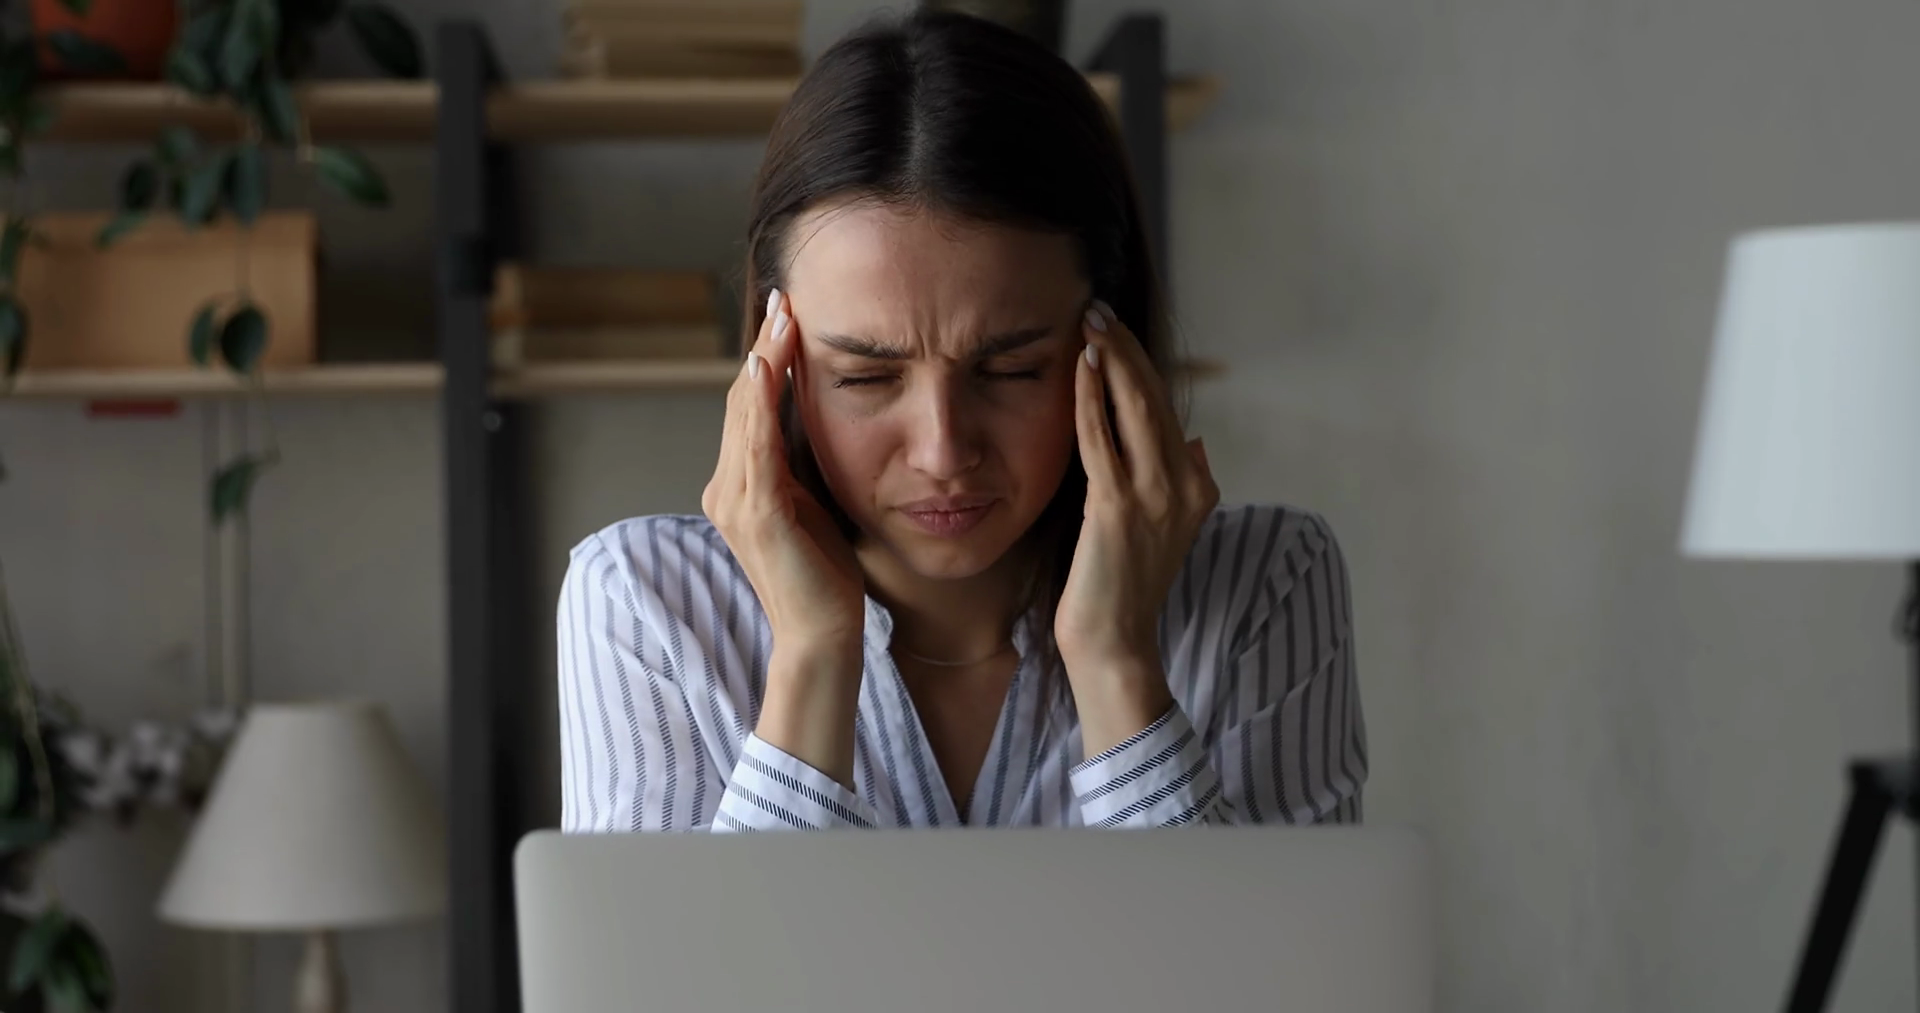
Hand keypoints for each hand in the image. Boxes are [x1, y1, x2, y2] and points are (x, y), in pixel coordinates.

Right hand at [702, 290, 865, 648]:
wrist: (822, 635)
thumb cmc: (824, 576)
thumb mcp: (812, 505)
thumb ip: (801, 465)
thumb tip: (815, 416)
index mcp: (738, 484)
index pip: (749, 406)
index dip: (767, 357)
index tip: (787, 312)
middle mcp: (725, 488)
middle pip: (743, 399)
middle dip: (766, 345)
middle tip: (786, 297)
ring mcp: (736, 501)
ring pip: (746, 414)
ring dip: (766, 361)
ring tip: (784, 317)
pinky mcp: (758, 515)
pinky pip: (756, 448)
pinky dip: (762, 406)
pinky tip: (772, 369)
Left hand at [1054, 300, 1220, 671]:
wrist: (1115, 642)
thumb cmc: (1122, 588)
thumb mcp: (1161, 529)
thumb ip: (1182, 483)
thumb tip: (1194, 444)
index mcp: (1196, 487)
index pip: (1167, 410)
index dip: (1141, 366)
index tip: (1116, 331)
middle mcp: (1184, 485)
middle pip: (1155, 399)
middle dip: (1127, 349)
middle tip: (1100, 308)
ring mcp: (1155, 496)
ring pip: (1136, 409)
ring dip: (1112, 360)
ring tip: (1092, 322)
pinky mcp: (1118, 507)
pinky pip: (1103, 439)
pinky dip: (1093, 399)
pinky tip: (1081, 368)